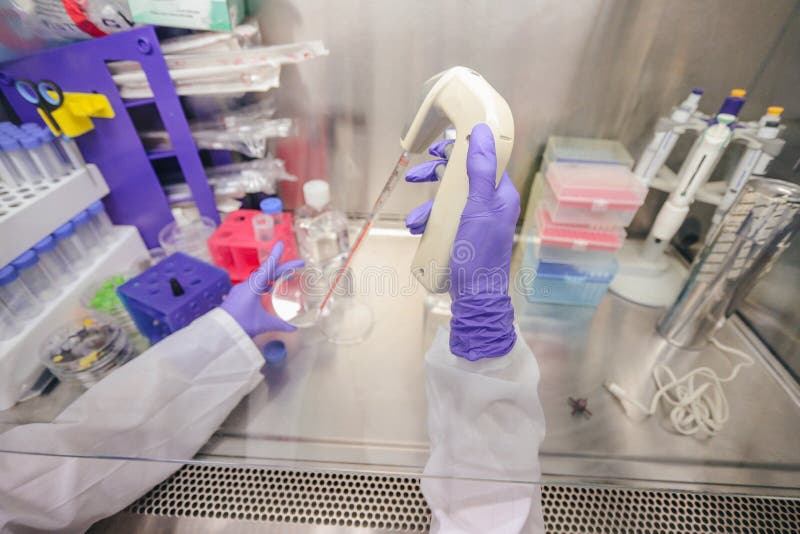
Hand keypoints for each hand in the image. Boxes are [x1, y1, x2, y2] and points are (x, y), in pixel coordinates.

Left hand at [221, 241, 304, 337]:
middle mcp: (248, 285)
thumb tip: (295, 328)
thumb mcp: (263, 324)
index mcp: (254, 286)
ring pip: (262, 278)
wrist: (220, 331)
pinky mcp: (239, 297)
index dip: (276, 255)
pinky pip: (256, 285)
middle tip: (299, 265)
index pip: (268, 267)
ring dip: (275, 275)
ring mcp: (242, 290)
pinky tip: (270, 289)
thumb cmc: (241, 324)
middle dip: (284, 268)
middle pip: (268, 272)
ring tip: (287, 275)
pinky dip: (266, 283)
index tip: (281, 243)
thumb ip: (280, 324)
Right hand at [405, 123, 519, 359]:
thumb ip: (480, 169)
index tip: (439, 147)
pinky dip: (429, 222)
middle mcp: (491, 205)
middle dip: (436, 177)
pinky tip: (417, 230)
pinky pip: (444, 220)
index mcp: (501, 194)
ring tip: (414, 220)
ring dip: (428, 205)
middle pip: (462, 178)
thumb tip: (482, 130)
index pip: (484, 159)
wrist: (475, 296)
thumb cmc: (479, 252)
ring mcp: (476, 221)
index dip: (461, 149)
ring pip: (449, 200)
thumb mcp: (478, 206)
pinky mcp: (463, 236)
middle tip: (417, 175)